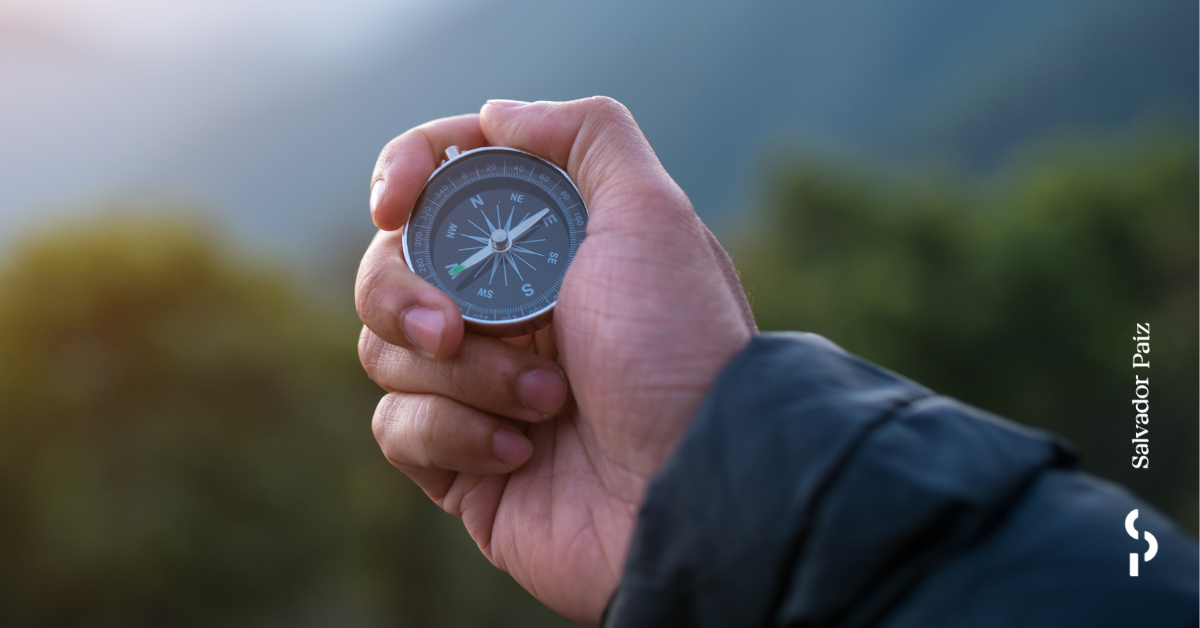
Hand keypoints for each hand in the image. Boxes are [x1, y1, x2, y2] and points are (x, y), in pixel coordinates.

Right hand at [356, 97, 755, 625]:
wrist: (693, 489)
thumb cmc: (678, 349)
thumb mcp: (652, 215)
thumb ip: (585, 138)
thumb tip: (496, 117)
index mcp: (544, 252)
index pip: (439, 191)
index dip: (404, 178)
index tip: (393, 203)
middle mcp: (507, 314)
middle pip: (388, 270)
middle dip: (407, 294)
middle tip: (457, 326)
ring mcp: (478, 389)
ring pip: (385, 349)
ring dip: (464, 375)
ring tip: (549, 403)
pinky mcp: (460, 463)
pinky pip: (397, 426)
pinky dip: (454, 433)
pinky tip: (522, 453)